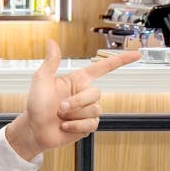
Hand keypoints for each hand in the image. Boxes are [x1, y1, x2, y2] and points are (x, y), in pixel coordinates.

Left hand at [6, 40, 139, 159]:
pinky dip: (75, 126)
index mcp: (77, 81)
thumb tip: (51, 42)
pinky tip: (65, 126)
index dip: (120, 60)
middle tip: (59, 107)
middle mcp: (85, 94)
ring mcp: (88, 110)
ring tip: (60, 117)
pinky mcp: (88, 125)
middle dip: (76, 102)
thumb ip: (51, 62)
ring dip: (74, 114)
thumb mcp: (41, 80)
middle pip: (96, 94)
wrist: (34, 129)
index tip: (137, 54)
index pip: (103, 68)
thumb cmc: (35, 104)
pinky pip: (91, 124)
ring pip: (94, 110)